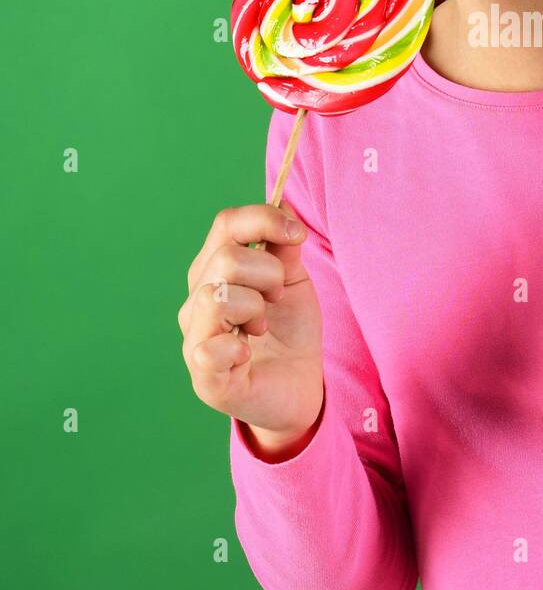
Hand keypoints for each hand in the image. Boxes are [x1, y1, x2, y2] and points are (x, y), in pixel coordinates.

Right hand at [179, 202, 323, 451]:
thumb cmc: (290, 330)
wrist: (300, 385)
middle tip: (278, 297)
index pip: (226, 225)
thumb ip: (283, 247)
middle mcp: (198, 300)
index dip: (263, 219)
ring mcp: (196, 338)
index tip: (297, 235)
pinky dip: (234, 347)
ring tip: (262, 326)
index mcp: (215, 270)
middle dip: (268, 273)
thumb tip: (283, 204)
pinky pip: (208, 349)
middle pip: (226, 258)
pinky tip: (247, 353)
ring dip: (255, 307)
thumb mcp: (293, 281)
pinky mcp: (205, 378)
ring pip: (216, 297)